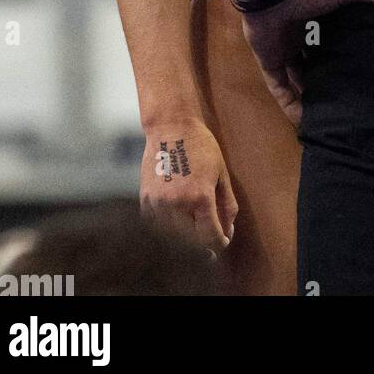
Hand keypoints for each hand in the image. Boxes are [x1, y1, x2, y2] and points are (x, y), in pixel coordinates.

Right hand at [139, 116, 237, 257]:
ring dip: (186, 239)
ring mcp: (158, 203)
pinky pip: (156, 226)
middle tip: (211, 246)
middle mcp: (177, 204)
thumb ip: (227, 204)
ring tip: (195, 235)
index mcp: (200, 197)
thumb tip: (228, 230)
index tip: (223, 244)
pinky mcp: (146, 200)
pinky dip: (168, 229)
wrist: (171, 127)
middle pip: (191, 240)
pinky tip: (177, 224)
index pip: (210, 236)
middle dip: (204, 245)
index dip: (219, 244)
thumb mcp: (221, 173)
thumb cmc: (201, 147)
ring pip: (173, 236)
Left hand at [240, 0, 373, 124]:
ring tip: (329, 117)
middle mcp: (302, 39)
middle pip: (316, 64)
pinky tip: (303, 121)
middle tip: (347, 101)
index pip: (333, 43)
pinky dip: (289, 104)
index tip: (362, 73)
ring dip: (309, 96)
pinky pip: (279, 89)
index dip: (345, 57)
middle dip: (328, 80)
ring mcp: (285, 52)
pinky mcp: (270, 63)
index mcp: (319, 22)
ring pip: (298, 80)